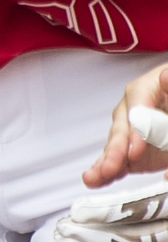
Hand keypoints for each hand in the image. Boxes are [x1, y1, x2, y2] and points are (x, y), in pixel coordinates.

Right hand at [83, 63, 167, 187]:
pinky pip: (119, 161)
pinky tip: (96, 179)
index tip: (135, 150)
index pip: (137, 106)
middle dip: (115, 150)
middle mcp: (135, 108)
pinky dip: (107, 172)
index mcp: (149, 86)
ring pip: (115, 146)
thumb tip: (165, 77)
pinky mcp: (132, 150)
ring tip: (95, 176)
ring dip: (105, 163)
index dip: (135, 129)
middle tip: (112, 166)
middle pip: (122, 127)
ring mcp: (132, 130)